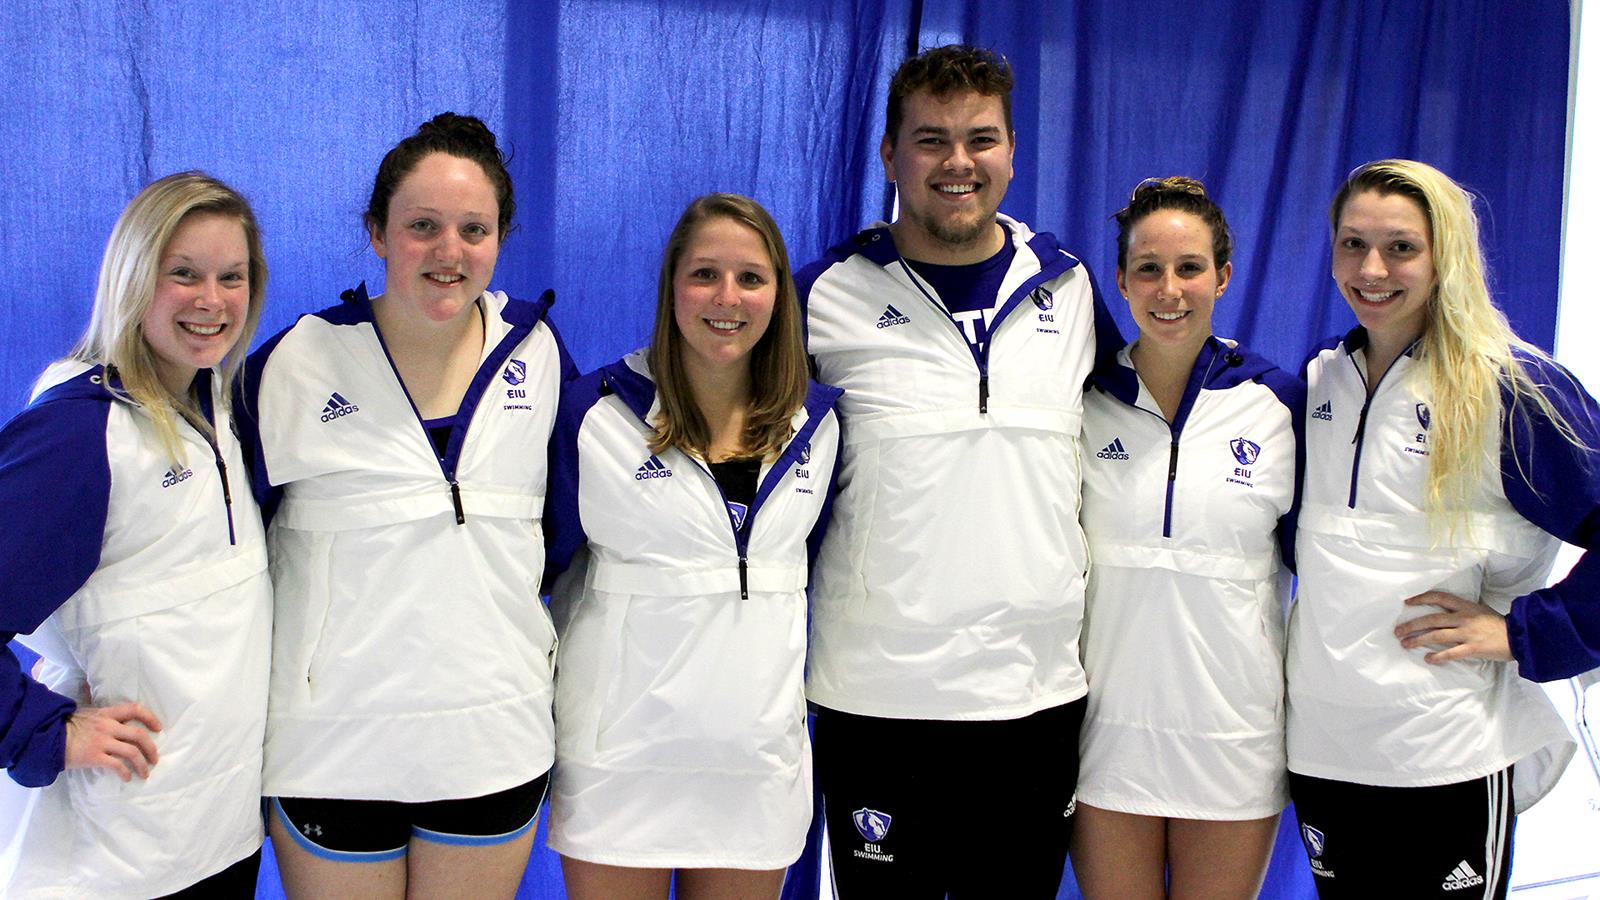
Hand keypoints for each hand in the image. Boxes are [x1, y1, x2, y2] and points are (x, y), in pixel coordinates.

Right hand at [63, 703, 161, 781]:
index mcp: (107, 714)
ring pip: (132, 752)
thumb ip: (104, 717)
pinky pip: (117, 765)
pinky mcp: (94, 757)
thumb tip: (118, 720)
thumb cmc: (66, 726)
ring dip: (142, 764)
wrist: (46, 738)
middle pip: (139, 735)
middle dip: (151, 748)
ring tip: (145, 773)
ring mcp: (102, 742)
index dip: (150, 718)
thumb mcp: (88, 714)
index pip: (135, 709)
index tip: (158, 728)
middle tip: (155, 758)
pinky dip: (125, 772)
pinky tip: (127, 778)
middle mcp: (108, 726)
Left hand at [1394, 591, 1512, 663]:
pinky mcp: (1473, 648)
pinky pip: (1451, 653)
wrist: (1519, 636)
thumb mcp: (1479, 610)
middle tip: (1397, 631)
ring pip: (1436, 635)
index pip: (1438, 598)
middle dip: (1412, 625)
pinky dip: (1438, 656)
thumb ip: (1462, 610)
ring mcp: (1467, 633)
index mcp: (1465, 606)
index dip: (1421, 598)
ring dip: (1418, 640)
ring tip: (1405, 644)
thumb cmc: (1498, 624)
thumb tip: (1443, 612)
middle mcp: (1463, 618)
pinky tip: (1428, 658)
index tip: (1406, 603)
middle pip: (1431, 619)